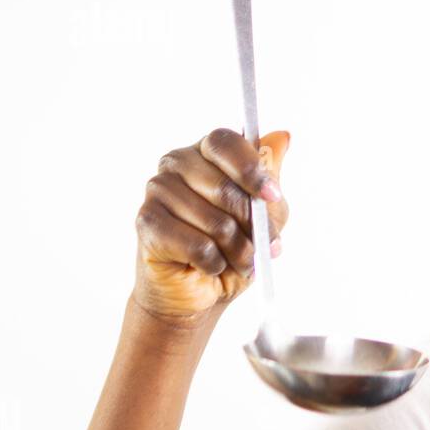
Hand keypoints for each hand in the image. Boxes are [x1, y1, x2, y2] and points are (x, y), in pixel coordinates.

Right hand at [133, 128, 290, 324]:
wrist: (200, 293)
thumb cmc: (233, 248)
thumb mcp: (266, 214)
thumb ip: (271, 178)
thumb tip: (283, 137)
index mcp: (207, 152)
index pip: (225, 142)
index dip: (251, 169)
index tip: (272, 196)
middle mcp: (177, 163)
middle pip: (224, 187)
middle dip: (251, 225)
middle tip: (261, 245)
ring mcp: (157, 191)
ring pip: (215, 222)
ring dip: (237, 250)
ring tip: (236, 260)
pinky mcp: (146, 223)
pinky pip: (198, 246)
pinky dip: (214, 264)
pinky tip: (209, 266)